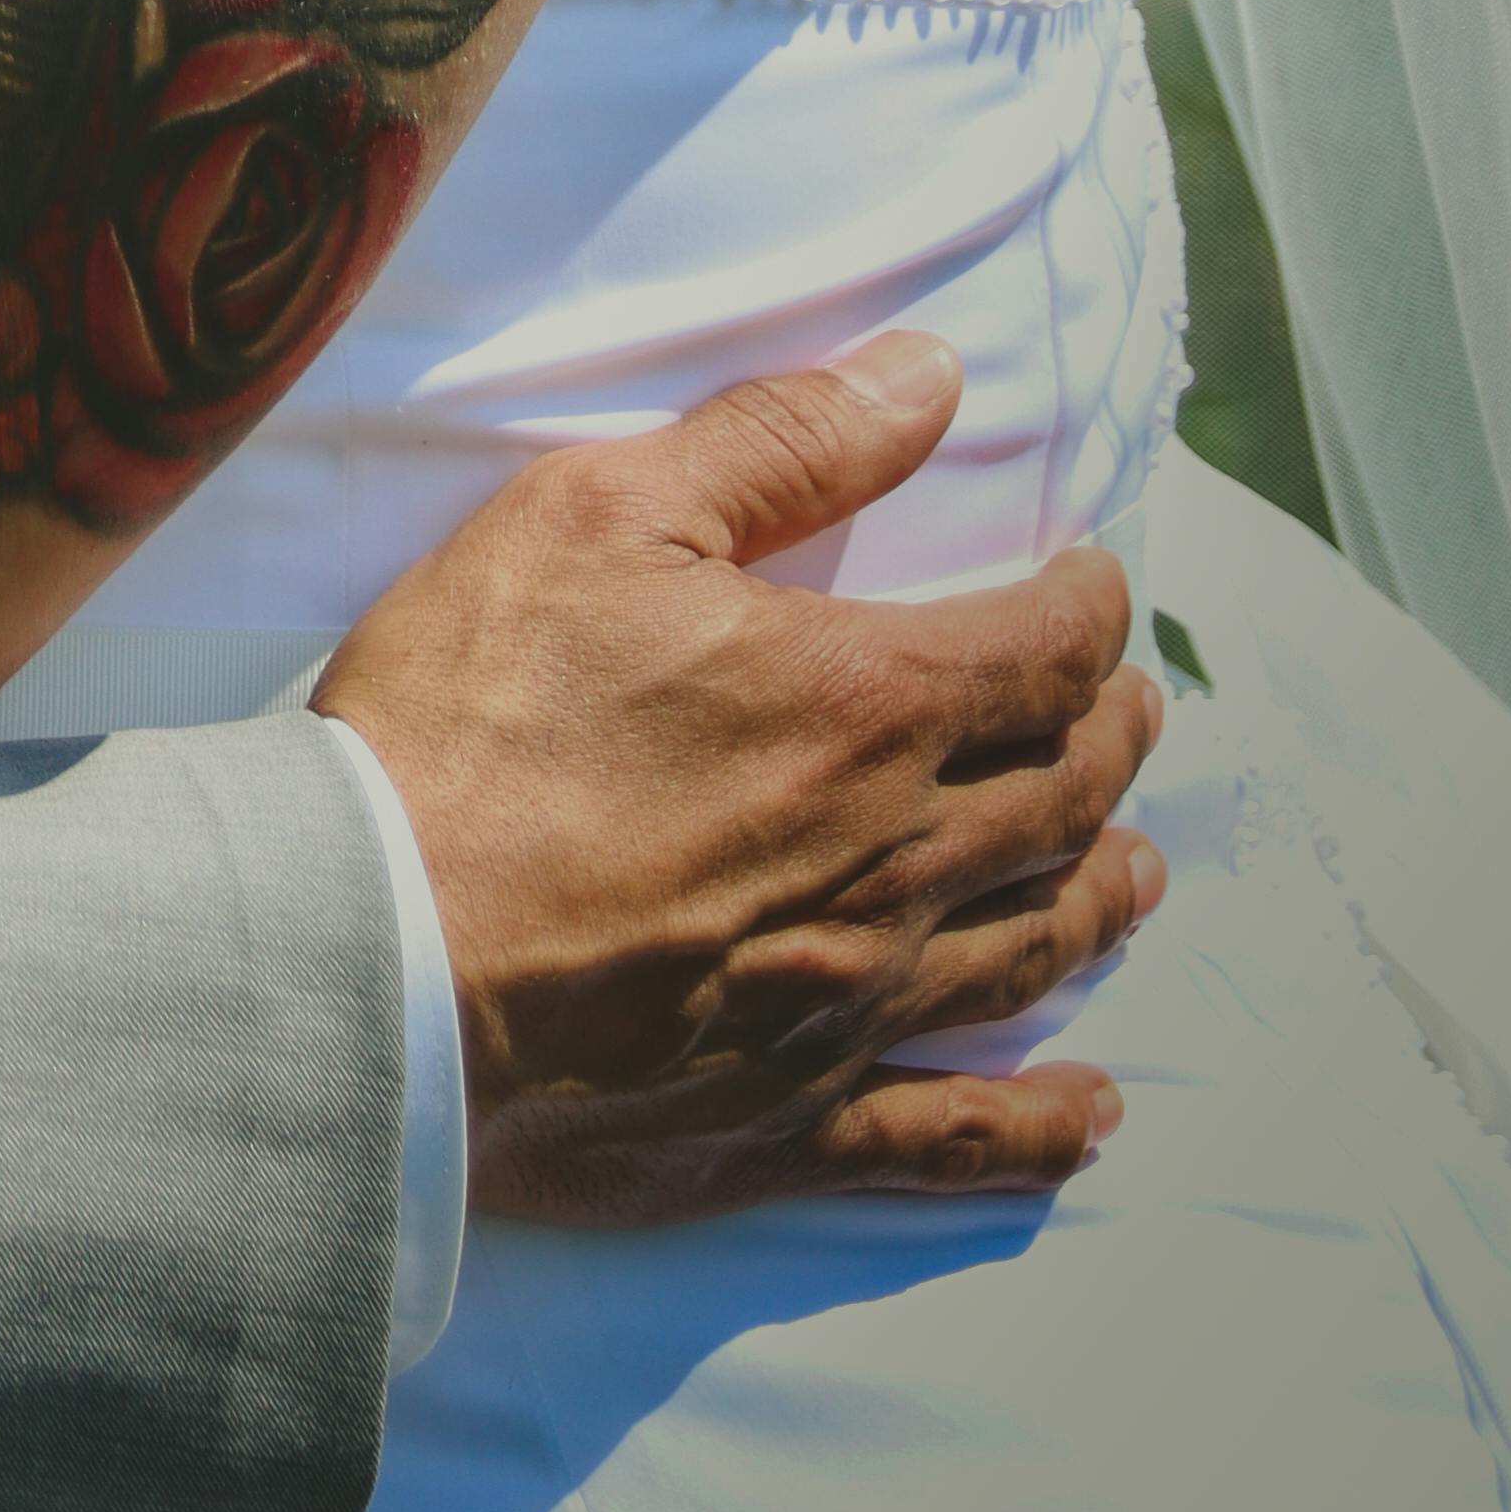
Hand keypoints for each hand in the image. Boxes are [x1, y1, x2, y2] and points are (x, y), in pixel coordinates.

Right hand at [319, 339, 1165, 1217]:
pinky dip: (1042, 1128)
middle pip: (1062, 797)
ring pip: (1034, 950)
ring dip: (1103, 898)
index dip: (1087, 607)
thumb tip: (933, 374)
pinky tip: (1091, 1117)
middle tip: (1132, 708)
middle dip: (1111, 739)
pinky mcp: (791, 1122)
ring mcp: (853, 1005)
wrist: (371, 948)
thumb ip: (780, 441)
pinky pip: (957, 1137)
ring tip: (1139, 871)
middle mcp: (895, 863)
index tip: (1095, 581)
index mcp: (864, 706)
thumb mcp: (601, 514)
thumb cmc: (474, 711)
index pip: (1040, 651)